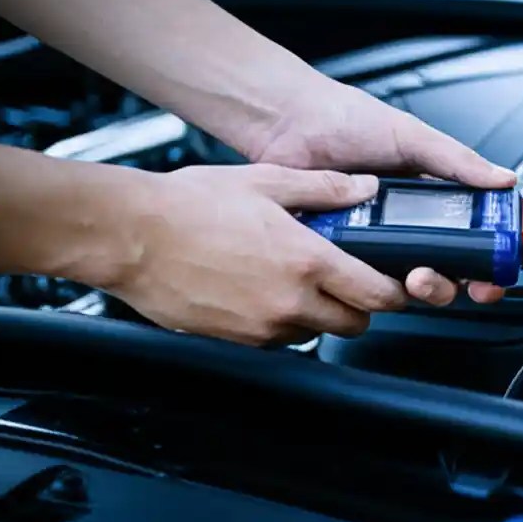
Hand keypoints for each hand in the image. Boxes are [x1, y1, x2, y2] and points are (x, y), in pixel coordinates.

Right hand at [94, 164, 423, 346]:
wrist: (128, 235)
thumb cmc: (187, 205)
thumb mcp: (265, 181)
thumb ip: (324, 188)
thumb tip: (363, 188)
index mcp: (306, 261)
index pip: (376, 295)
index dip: (393, 292)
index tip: (393, 283)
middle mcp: (289, 301)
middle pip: (354, 324)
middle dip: (359, 306)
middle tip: (347, 281)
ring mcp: (261, 326)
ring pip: (315, 333)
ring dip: (318, 314)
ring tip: (295, 278)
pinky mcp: (235, 340)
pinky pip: (277, 338)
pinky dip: (282, 321)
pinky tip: (262, 289)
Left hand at [245, 80, 516, 304]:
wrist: (286, 122)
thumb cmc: (344, 119)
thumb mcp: (411, 136)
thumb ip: (457, 161)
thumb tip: (503, 179)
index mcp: (433, 198)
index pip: (474, 241)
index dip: (488, 264)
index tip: (492, 277)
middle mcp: (407, 224)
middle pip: (445, 272)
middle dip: (449, 285)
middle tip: (434, 276)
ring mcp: (375, 240)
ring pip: (404, 284)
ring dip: (413, 288)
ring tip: (408, 275)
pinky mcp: (340, 251)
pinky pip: (358, 279)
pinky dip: (365, 281)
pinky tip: (363, 268)